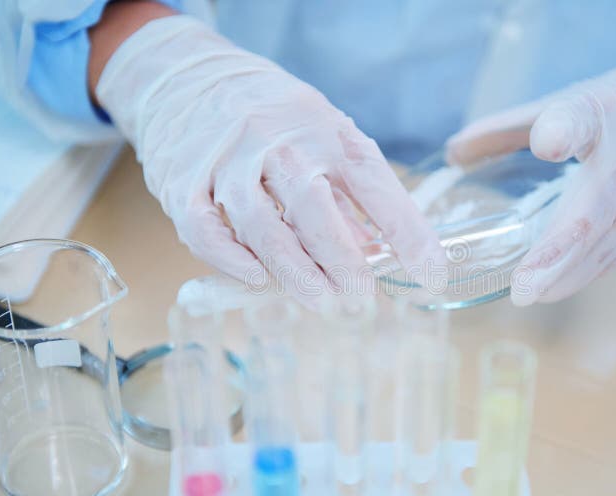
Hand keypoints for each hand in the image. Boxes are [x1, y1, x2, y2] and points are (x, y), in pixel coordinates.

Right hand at [95, 16, 442, 307]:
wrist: (188, 75)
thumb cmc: (273, 116)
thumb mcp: (323, 137)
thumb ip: (347, 195)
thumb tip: (375, 253)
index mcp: (325, 130)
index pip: (375, 185)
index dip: (407, 233)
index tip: (431, 274)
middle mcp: (278, 140)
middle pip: (313, 207)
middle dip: (343, 260)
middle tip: (359, 296)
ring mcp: (228, 158)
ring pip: (260, 223)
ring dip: (294, 271)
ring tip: (320, 300)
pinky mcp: (184, 178)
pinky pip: (206, 228)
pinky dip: (231, 260)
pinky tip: (257, 279)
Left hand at [448, 53, 615, 324]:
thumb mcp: (569, 102)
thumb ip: (509, 129)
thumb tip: (452, 153)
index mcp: (596, 115)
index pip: (579, 120)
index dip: (565, 131)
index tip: (549, 142)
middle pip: (595, 203)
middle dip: (558, 247)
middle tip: (522, 287)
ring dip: (581, 269)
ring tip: (539, 295)